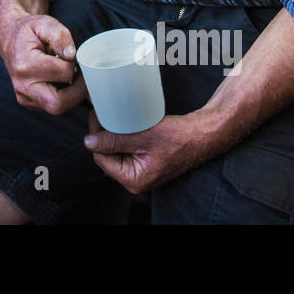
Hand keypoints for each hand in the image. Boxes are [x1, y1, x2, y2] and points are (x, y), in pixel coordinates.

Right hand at [0, 13, 85, 115]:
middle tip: (83, 76)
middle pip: (58, 104)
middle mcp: (22, 85)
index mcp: (25, 65)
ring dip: (71, 95)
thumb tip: (71, 55)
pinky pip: (52, 106)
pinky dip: (63, 96)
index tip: (73, 56)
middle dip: (77, 92)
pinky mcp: (28, 102)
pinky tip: (61, 81)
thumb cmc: (29, 31)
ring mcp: (24, 97)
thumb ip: (60, 36)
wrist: (11, 38)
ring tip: (71, 75)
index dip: (74, 64)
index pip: (63, 73)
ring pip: (57, 108)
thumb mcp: (44, 23)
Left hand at [83, 109, 216, 194]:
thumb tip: (90, 142)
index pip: (102, 159)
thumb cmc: (179, 137)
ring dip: (114, 134)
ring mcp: (141, 170)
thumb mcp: (144, 136)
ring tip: (116, 117)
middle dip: (104, 135)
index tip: (97, 117)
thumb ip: (115, 141)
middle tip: (105, 113)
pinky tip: (126, 123)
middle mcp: (136, 179)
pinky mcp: (145, 160)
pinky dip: (124, 136)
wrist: (203, 134)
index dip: (96, 137)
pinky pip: (127, 148)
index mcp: (134, 180)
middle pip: (107, 156)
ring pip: (116, 151)